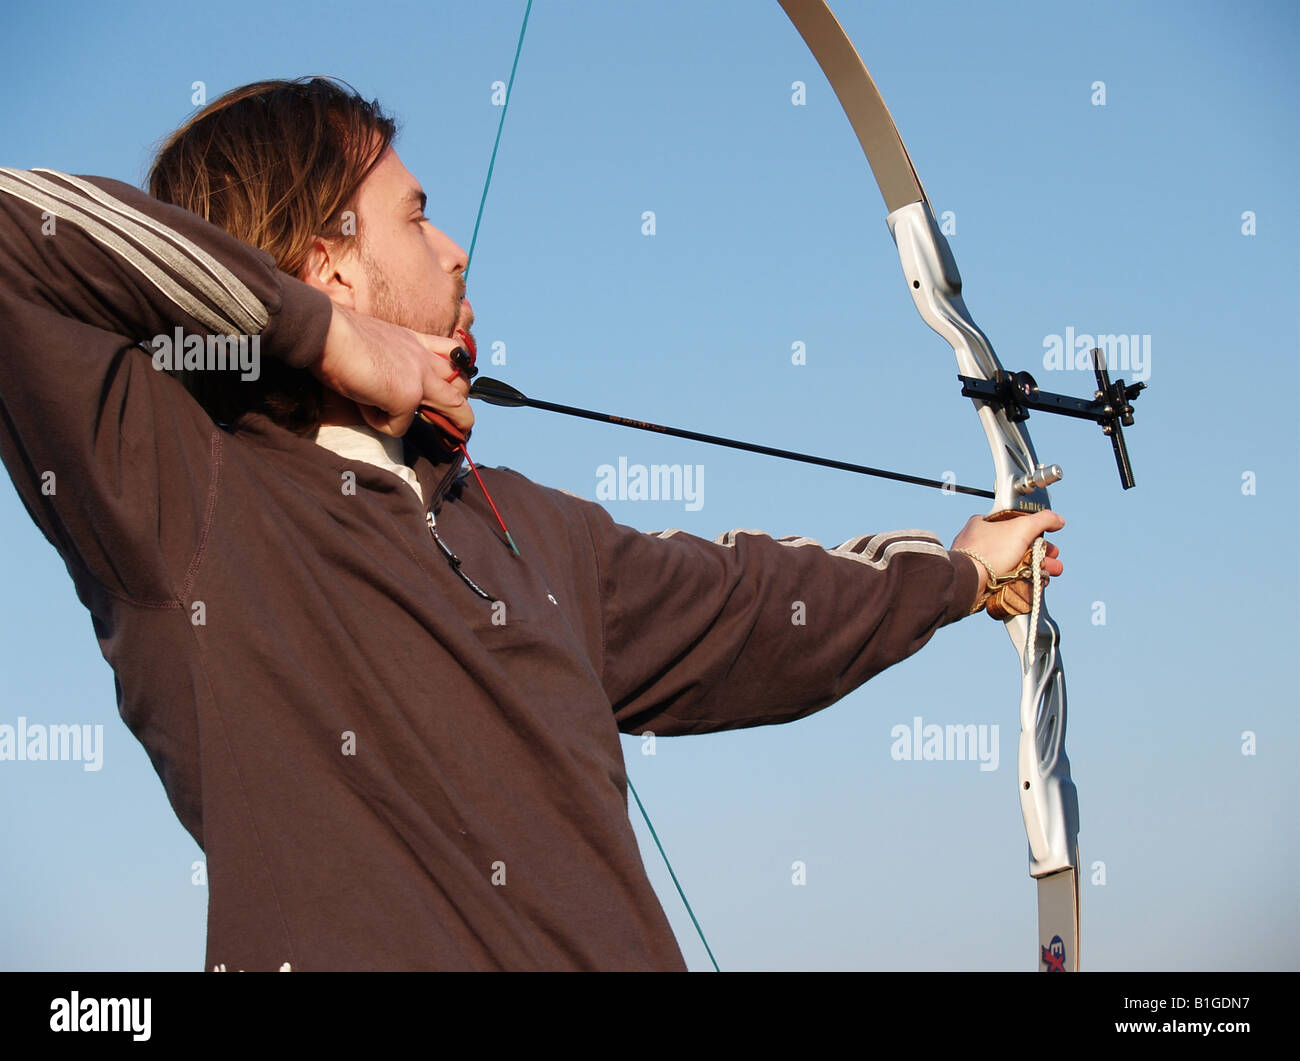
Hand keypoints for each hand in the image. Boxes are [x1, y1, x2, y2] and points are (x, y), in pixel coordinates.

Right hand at [311, 303, 473, 437]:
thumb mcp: (375, 344)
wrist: (325, 331)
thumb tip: (385, 388)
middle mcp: (422, 358)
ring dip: (456, 425)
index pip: (449, 353)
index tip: (458, 387)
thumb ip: (390, 362)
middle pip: (461, 384)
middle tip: (465, 425)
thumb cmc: (337, 336)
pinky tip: (364, 406)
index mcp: (414, 341)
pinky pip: (399, 426)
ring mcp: (419, 378)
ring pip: (455, 407)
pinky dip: (379, 422)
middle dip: (466, 408)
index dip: (458, 372)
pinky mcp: (408, 398)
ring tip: (453, 437)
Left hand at [951, 509, 1064, 602]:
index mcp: (984, 524)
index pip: (1016, 525)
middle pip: (1018, 547)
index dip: (1037, 533)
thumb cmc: (990, 551)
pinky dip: (1021, 581)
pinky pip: (1005, 579)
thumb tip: (1058, 519)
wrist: (967, 582)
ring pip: (1013, 564)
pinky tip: (1034, 585)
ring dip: (1035, 570)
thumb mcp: (1021, 528)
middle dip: (1041, 556)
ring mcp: (980, 563)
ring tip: (1050, 576)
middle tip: (1055, 563)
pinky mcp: (981, 581)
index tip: (1049, 542)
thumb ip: (1043, 520)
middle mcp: (980, 542)